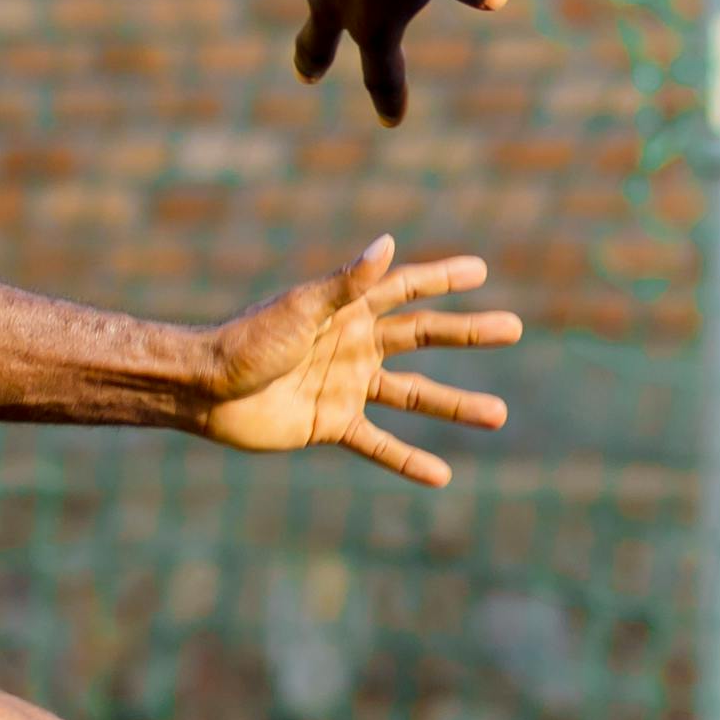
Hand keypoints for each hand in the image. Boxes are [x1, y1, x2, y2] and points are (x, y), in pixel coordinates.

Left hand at [191, 234, 524, 484]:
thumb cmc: (247, 340)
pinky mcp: (333, 424)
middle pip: (425, 338)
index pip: (406, 289)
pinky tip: (442, 475)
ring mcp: (348, 386)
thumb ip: (347, 284)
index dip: (443, 278)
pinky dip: (408, 461)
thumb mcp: (301, 309)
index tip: (481, 271)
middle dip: (469, 333)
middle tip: (514, 328)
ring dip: (456, 406)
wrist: (204, 391)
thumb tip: (388, 244)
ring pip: (415, 395)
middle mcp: (356, 345)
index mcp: (349, 310)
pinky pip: (379, 445)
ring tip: (499, 415)